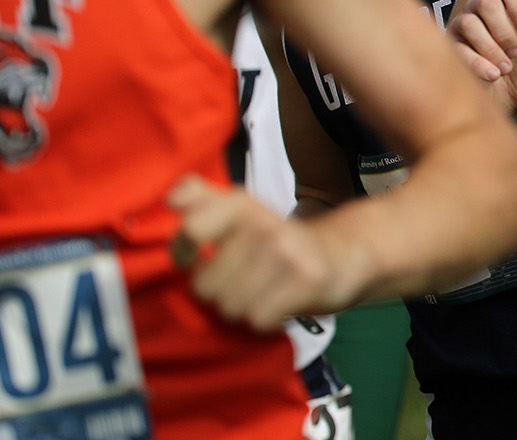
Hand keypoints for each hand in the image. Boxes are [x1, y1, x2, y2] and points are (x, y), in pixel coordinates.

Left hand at [169, 175, 362, 331]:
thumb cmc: (278, 241)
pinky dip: (266, 320)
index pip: (192, 227)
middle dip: (219, 291)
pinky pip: (258, 318)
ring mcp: (287, 251)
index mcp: (242, 205)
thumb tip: (173, 197)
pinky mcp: (307, 279)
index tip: (191, 258)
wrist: (343, 254)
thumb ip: (203, 201)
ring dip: (243, 307)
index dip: (182, 250)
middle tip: (243, 280)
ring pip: (230, 305)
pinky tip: (278, 305)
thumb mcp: (242, 213)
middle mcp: (263, 223)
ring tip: (262, 292)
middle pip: (204, 284)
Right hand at [450, 0, 516, 116]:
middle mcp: (480, 11)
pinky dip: (479, 64)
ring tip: (506, 67)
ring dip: (492, 48)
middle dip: (504, 30)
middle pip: (485, 1)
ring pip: (468, 22)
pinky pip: (457, 48)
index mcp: (506, 3)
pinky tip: (494, 76)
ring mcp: (462, 31)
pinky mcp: (451, 52)